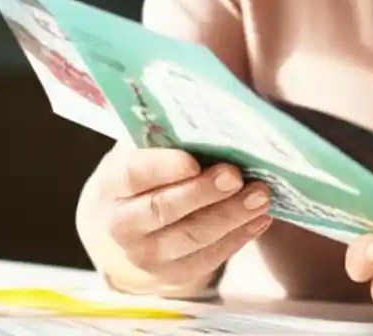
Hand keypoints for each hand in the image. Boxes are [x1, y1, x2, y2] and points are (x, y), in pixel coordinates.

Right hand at [75, 142, 272, 297]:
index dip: (162, 168)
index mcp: (111, 183)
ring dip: (230, 216)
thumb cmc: (145, 174)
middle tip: (236, 176)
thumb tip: (215, 97)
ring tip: (261, 195)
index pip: (132, 175)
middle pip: (162, 210)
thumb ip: (168, 129)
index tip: (193, 160)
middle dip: (203, 193)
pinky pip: (209, 259)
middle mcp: (122, 224)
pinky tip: (261, 218)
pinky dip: (238, 238)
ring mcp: (146, 255)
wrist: (123, 231)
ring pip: (191, 238)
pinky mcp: (173, 275)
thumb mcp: (144, 148)